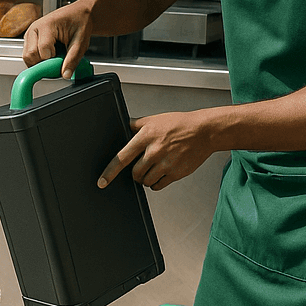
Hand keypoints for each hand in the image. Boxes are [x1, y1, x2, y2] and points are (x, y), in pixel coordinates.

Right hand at [22, 3, 91, 78]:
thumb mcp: (81, 41)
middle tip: (58, 60)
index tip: (62, 61)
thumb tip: (66, 74)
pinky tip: (50, 54)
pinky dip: (39, 59)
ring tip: (55, 56)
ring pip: (27, 56)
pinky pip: (29, 55)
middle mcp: (35, 28)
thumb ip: (73, 59)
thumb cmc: (79, 22)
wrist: (78, 13)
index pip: (42, 50)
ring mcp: (30, 33)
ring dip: (40, 62)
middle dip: (44, 63)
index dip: (52, 60)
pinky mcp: (30, 39)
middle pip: (30, 55)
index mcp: (46, 25)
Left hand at [98, 110, 216, 190]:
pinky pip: (158, 186)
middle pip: (135, 173)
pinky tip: (161, 172)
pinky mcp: (176, 174)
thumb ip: (136, 125)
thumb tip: (122, 128)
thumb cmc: (179, 124)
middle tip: (142, 165)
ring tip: (154, 166)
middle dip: (135, 173)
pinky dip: (156, 183)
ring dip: (146, 178)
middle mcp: (154, 151)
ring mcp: (166, 164)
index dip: (110, 171)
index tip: (102, 182)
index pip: (122, 157)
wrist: (203, 131)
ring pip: (146, 181)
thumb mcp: (154, 119)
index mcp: (146, 136)